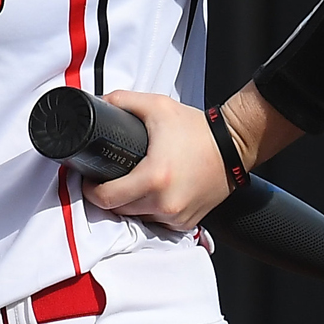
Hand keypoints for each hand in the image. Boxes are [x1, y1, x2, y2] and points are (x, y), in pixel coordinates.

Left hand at [81, 91, 238, 232]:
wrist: (234, 146)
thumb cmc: (198, 130)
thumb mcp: (156, 106)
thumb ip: (122, 101)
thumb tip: (98, 102)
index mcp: (154, 178)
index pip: (106, 199)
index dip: (90, 190)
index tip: (89, 179)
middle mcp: (165, 203)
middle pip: (118, 211)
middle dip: (107, 196)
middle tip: (105, 178)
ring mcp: (177, 216)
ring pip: (137, 218)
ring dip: (128, 205)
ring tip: (128, 183)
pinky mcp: (186, 222)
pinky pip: (156, 223)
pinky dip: (149, 211)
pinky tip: (149, 193)